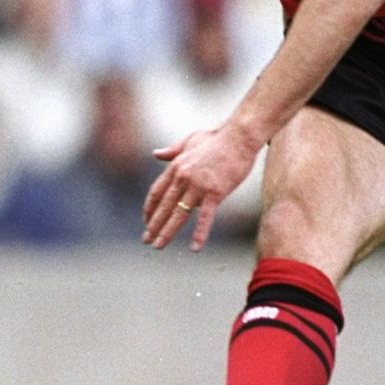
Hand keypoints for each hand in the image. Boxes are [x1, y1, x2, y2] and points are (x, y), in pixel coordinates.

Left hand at [143, 121, 263, 250]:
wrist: (239, 136)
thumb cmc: (217, 137)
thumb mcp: (189, 140)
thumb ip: (172, 151)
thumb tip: (155, 153)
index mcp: (176, 166)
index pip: (157, 192)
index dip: (150, 208)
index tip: (145, 220)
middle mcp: (183, 177)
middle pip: (164, 206)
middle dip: (153, 225)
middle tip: (145, 240)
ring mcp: (198, 186)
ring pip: (179, 214)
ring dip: (167, 232)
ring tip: (158, 245)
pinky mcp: (215, 192)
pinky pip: (205, 217)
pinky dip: (199, 233)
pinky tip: (194, 248)